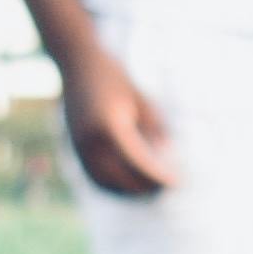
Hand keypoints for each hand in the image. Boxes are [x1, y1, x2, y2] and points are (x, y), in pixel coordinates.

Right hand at [59, 43, 173, 195]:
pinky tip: (132, 185)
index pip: (138, 163)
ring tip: (153, 190)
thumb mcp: (142, 102)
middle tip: (169, 188)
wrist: (77, 62)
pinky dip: (114, 186)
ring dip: (130, 192)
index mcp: (108, 127)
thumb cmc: (114, 77)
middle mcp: (90, 141)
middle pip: (123, 179)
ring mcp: (79, 147)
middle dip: (148, 188)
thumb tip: (168, 160)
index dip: (159, 177)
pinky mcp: (74, 148)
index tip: (178, 183)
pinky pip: (95, 177)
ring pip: (107, 184)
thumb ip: (155, 131)